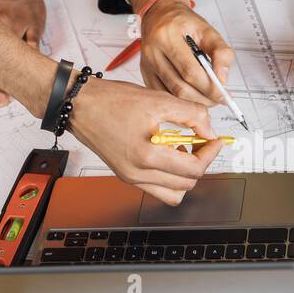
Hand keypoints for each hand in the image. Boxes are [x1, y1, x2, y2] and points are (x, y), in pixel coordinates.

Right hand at [69, 77, 222, 204]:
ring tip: (183, 150)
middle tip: (202, 142)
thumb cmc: (110, 100)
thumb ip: (191, 115)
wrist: (78, 104)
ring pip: (172, 193)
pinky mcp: (126, 175)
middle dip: (200, 164)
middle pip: (186, 185)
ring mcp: (130, 177)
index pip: (193, 169)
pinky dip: (169, 176)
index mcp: (146, 156)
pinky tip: (168, 152)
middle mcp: (137, 173)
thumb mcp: (158, 100)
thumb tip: (209, 130)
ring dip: (185, 174)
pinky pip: (156, 187)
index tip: (215, 140)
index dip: (210, 154)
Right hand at [129, 0, 232, 105]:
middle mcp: (153, 51)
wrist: (160, 14)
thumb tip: (222, 78)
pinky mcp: (145, 74)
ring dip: (192, 102)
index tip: (223, 95)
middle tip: (217, 99)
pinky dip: (180, 100)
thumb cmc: (183, 22)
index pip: (190, 71)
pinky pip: (163, 94)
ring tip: (207, 98)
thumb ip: (221, 52)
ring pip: (171, 94)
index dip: (209, 88)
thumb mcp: (208, 30)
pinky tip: (191, 96)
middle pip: (180, 86)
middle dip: (202, 98)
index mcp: (167, 36)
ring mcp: (146, 64)